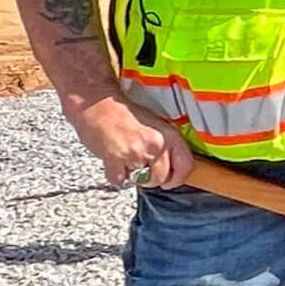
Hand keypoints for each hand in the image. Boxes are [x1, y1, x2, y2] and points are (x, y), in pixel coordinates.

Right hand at [67, 95, 193, 191]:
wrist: (98, 104)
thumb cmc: (125, 111)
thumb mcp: (156, 124)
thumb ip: (166, 144)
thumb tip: (172, 166)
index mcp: (169, 135)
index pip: (185, 165)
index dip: (178, 178)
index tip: (171, 182)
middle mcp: (155, 145)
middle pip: (161, 178)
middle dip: (151, 179)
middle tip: (143, 171)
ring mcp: (135, 153)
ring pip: (140, 181)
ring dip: (134, 176)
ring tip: (127, 162)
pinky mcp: (115, 159)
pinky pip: (120, 180)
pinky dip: (116, 176)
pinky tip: (115, 163)